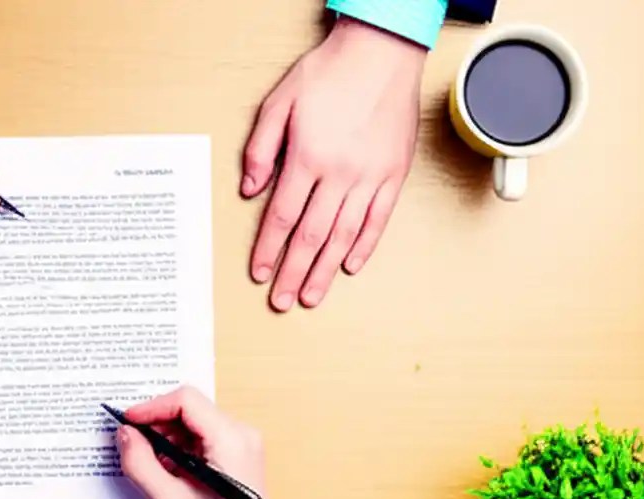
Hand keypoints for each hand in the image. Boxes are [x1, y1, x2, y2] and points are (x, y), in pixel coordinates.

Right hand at [115, 386, 284, 498]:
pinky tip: (172, 471)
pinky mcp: (238, 450)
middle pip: (189, 408)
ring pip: (193, 421)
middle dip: (158, 424)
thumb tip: (124, 434)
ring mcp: (243, 441)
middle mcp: (242, 434)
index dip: (152, 406)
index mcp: (231, 440)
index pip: (186, 401)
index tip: (128, 422)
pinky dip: (180, 446)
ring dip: (168, 437)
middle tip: (135, 447)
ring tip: (155, 467)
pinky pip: (202, 434)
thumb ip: (141, 464)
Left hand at [243, 17, 425, 310]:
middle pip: (311, 235)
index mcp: (307, 157)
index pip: (282, 217)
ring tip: (312, 296)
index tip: (258, 272)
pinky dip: (364, 245)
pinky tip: (349, 266)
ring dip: (325, 270)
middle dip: (293, 272)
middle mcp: (340, 173)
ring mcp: (370, 176)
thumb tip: (250, 190)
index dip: (268, 249)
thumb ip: (260, 148)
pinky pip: (378, 219)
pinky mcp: (393, 174)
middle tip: (281, 301)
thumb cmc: (328, 73)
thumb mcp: (279, 102)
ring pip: (344, 235)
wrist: (382, 51)